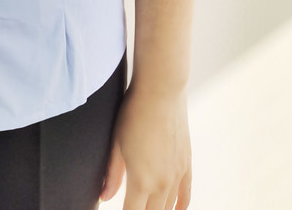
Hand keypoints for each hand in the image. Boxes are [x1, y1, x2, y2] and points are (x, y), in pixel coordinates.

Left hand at [99, 83, 191, 208]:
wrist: (161, 92)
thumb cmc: (134, 113)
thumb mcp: (116, 144)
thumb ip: (112, 174)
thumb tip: (104, 196)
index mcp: (141, 181)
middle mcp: (162, 183)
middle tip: (133, 206)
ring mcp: (177, 175)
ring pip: (168, 207)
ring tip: (148, 207)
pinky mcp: (186, 164)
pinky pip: (186, 195)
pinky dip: (180, 206)